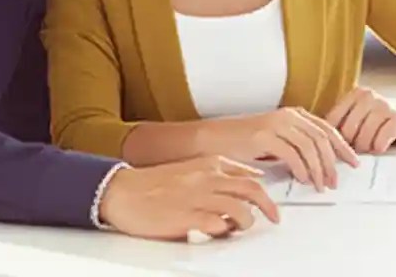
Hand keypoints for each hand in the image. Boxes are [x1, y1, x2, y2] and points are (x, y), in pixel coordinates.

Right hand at [97, 156, 280, 240]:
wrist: (122, 192)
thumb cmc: (154, 184)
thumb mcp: (192, 168)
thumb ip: (219, 173)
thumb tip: (250, 180)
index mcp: (210, 164)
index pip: (249, 176)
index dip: (266, 193)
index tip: (272, 205)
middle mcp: (207, 178)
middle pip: (252, 191)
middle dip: (268, 207)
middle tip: (274, 218)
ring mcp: (197, 197)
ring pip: (240, 209)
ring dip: (245, 222)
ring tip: (238, 227)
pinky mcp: (186, 217)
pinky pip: (217, 226)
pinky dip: (224, 232)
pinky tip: (217, 232)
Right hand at [198, 107, 359, 190]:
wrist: (213, 138)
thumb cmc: (244, 143)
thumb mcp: (276, 141)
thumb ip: (296, 146)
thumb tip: (320, 164)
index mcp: (294, 115)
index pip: (327, 129)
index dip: (342, 146)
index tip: (353, 162)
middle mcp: (288, 116)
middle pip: (322, 137)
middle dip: (333, 161)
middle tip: (335, 180)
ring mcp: (276, 124)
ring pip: (309, 145)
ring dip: (318, 168)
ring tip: (320, 185)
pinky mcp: (264, 135)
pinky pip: (291, 152)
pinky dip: (301, 167)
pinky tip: (303, 179)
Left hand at [325, 87, 395, 153]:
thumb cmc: (380, 123)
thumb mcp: (359, 117)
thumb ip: (340, 124)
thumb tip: (318, 143)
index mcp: (354, 94)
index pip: (332, 122)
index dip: (334, 140)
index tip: (338, 149)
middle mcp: (368, 96)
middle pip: (347, 132)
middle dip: (351, 147)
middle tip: (359, 149)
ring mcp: (384, 105)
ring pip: (363, 139)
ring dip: (367, 149)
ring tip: (371, 146)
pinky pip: (379, 143)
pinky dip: (379, 149)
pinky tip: (382, 145)